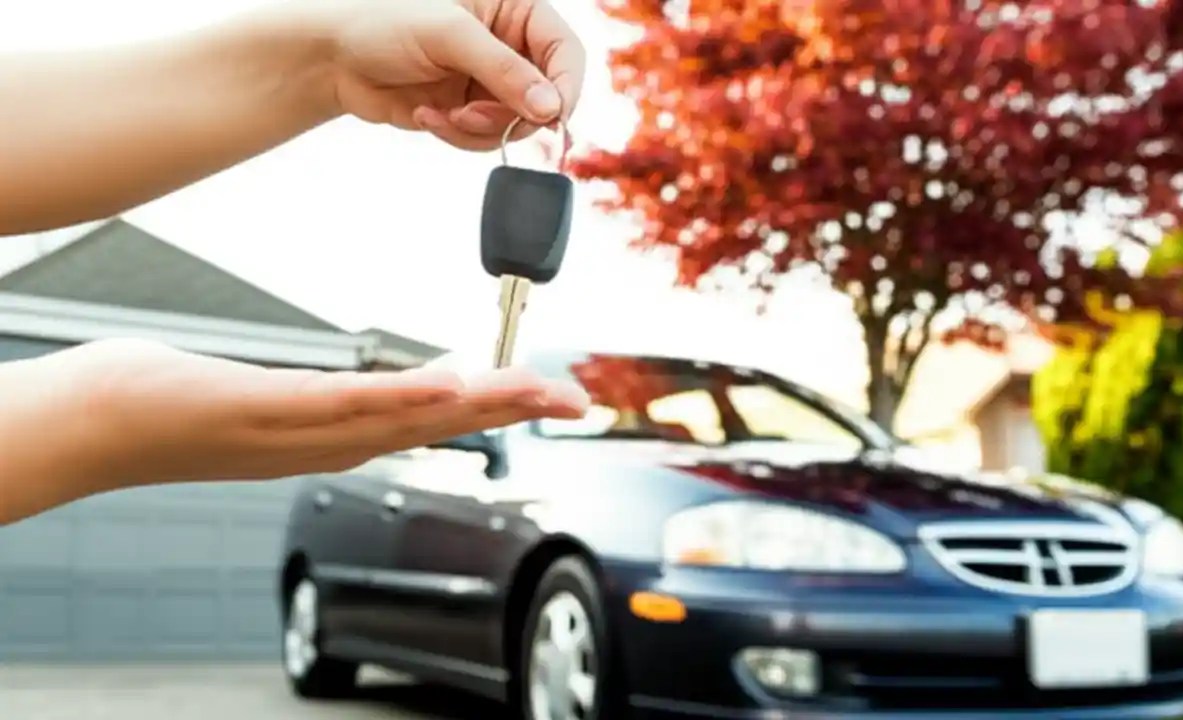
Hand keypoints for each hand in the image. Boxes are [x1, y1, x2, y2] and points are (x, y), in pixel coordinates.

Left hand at [0, 339, 587, 521]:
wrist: (99, 423)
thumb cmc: (181, 402)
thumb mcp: (282, 396)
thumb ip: (349, 394)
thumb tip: (415, 380)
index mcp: (338, 439)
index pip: (436, 425)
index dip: (501, 413)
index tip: (553, 399)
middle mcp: (329, 446)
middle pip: (438, 428)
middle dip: (511, 413)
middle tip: (575, 402)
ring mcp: (300, 433)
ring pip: (406, 419)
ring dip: (477, 407)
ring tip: (532, 392)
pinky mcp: (266, 410)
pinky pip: (345, 404)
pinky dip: (404, 398)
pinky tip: (448, 385)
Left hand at [312, 0, 585, 149]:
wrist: (330, 56)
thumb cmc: (381, 21)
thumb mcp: (449, 35)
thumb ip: (505, 71)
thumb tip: (552, 110)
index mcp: (515, 8)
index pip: (564, 52)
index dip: (564, 87)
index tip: (550, 117)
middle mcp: (508, 44)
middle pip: (546, 95)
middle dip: (510, 114)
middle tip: (472, 115)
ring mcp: (488, 80)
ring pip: (517, 124)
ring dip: (480, 129)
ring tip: (442, 115)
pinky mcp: (468, 110)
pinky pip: (486, 138)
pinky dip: (459, 136)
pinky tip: (427, 116)